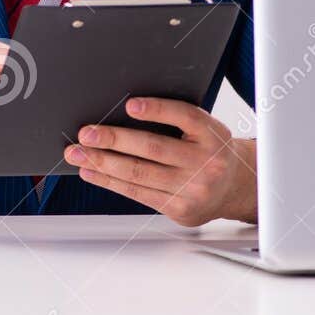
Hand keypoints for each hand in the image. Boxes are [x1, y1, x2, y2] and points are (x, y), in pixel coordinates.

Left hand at [63, 97, 257, 226]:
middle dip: (114, 140)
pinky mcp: (179, 209)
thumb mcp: (206, 129)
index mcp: (213, 135)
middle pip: (153, 148)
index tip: (130, 105)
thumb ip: (177, 120)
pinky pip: (138, 193)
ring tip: (79, 154)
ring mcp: (192, 189)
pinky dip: (110, 182)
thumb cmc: (212, 151)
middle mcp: (205, 162)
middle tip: (86, 134)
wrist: (234, 188)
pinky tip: (93, 172)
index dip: (157, 110)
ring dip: (103, 163)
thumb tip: (127, 111)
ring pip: (140, 174)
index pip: (184, 116)